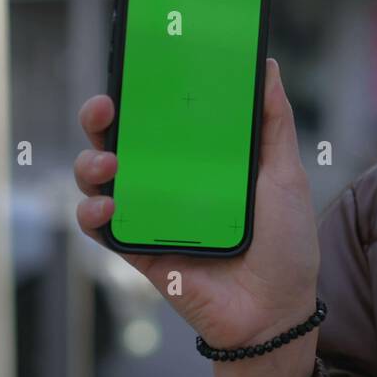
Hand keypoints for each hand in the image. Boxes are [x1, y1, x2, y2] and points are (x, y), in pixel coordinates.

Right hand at [73, 59, 319, 376]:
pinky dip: (93, 212)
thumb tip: (267, 66)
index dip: (142, 91)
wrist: (277, 310)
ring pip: (99, 179)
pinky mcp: (137, 250)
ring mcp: (150, 214)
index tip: (133, 67)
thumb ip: (274, 122)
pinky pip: (100, 226)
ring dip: (90, 162)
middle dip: (101, 117)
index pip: (162, 116)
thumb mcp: (285, 174)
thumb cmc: (285, 243)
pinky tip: (108, 205)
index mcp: (200, 159)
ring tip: (108, 162)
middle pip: (121, 139)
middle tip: (104, 106)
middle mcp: (169, 182)